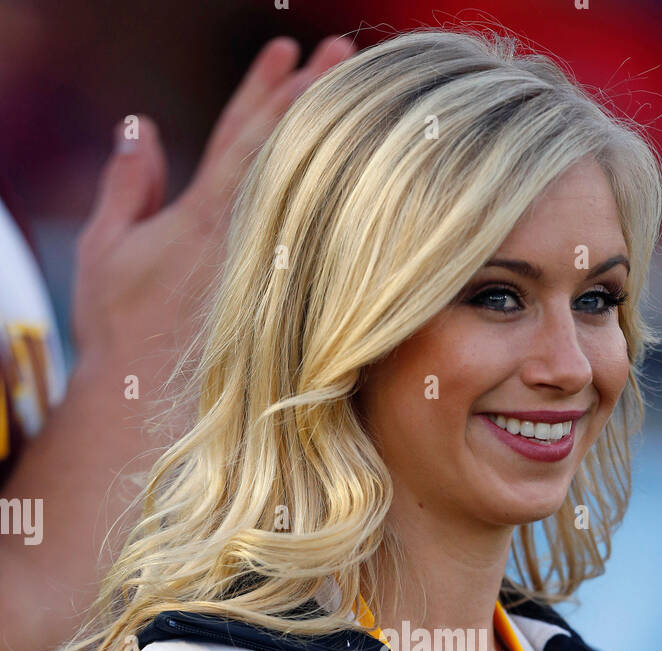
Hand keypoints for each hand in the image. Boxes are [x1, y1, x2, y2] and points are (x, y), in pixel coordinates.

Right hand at [71, 35, 355, 379]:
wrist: (139, 408)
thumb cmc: (118, 336)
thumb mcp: (104, 251)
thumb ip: (125, 186)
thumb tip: (142, 126)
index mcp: (202, 215)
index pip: (241, 133)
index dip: (265, 86)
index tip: (290, 47)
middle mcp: (243, 237)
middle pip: (285, 151)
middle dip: (314, 95)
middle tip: (348, 51)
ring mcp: (269, 272)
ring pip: (310, 192)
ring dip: (336, 141)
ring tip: (367, 93)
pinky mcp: (287, 307)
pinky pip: (322, 246)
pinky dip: (345, 207)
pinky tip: (374, 181)